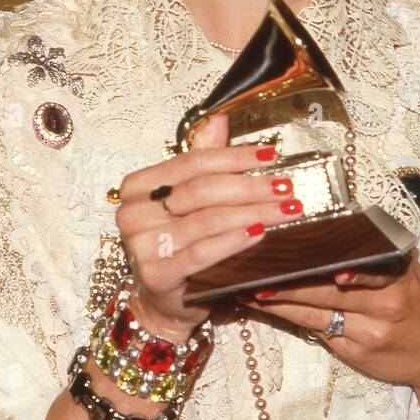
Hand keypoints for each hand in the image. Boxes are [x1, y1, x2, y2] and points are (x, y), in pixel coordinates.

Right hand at [113, 114, 306, 339]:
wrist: (163, 300)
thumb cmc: (179, 243)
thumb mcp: (188, 199)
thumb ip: (202, 159)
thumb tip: (220, 118)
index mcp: (139, 186)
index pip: (192, 162)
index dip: (234, 156)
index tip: (271, 155)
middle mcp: (133, 213)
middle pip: (201, 190)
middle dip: (250, 186)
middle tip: (286, 185)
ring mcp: (141, 246)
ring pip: (207, 220)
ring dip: (252, 212)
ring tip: (285, 209)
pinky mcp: (157, 275)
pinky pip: (203, 252)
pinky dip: (234, 241)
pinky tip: (260, 233)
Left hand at [237, 257, 419, 394]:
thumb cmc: (417, 302)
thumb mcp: (404, 268)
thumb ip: (371, 251)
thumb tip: (322, 229)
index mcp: (394, 266)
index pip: (346, 254)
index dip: (312, 251)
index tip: (281, 240)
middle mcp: (385, 296)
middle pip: (324, 285)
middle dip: (284, 277)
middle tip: (249, 264)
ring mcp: (371, 328)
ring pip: (314, 311)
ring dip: (277, 300)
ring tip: (246, 287)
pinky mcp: (358, 352)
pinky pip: (318, 331)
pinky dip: (289, 319)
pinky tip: (266, 308)